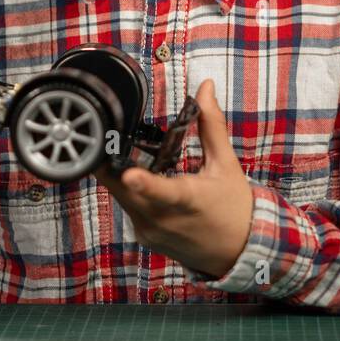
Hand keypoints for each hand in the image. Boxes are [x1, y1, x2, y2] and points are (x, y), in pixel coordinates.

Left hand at [96, 78, 254, 277]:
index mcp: (187, 200)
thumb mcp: (226, 164)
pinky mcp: (144, 237)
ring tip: (120, 151)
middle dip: (110, 160)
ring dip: (119, 173)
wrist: (239, 253)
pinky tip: (138, 178)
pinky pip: (127, 206)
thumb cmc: (234, 206)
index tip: (130, 173)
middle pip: (122, 187)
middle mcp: (163, 219)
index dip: (143, 183)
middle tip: (101, 133)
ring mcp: (150, 231)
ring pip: (120, 195)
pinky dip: (129, 190)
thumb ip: (211, 124)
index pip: (163, 191)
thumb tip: (205, 87)